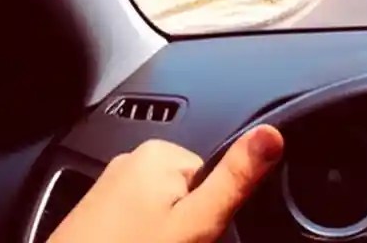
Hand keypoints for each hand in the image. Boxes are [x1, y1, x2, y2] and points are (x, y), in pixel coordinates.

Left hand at [49, 125, 283, 242]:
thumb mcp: (195, 224)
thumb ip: (233, 179)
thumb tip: (271, 135)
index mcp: (160, 153)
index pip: (213, 180)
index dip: (212, 217)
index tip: (197, 238)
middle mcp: (131, 161)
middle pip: (187, 197)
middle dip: (187, 228)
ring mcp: (109, 188)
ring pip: (161, 215)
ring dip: (164, 237)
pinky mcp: (96, 215)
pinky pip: (136, 226)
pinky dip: (141, 240)